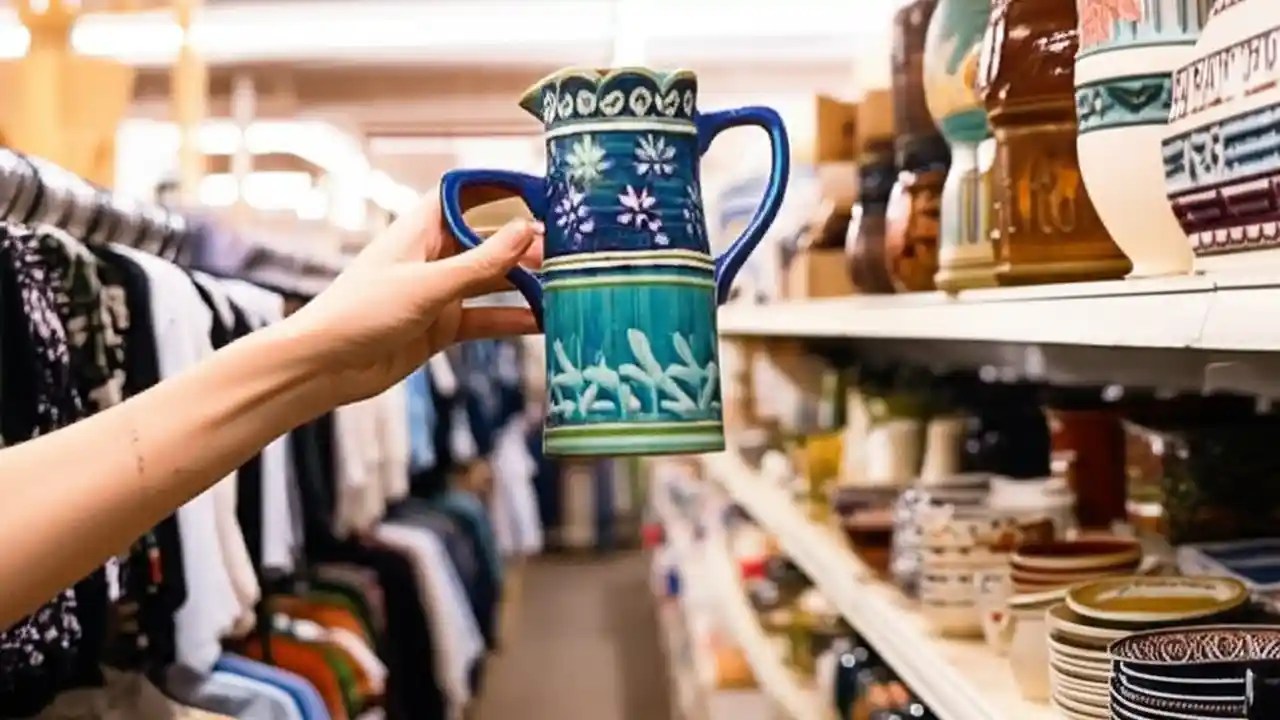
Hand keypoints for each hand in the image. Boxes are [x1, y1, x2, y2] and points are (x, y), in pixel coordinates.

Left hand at [284, 191, 542, 405]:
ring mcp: (438, 292)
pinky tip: (543, 322)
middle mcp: (433, 256)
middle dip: (526, 246)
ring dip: (525, 285)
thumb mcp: (429, 285)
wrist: (325, 367)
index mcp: (421, 230)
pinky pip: (485, 318)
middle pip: (489, 242)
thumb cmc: (362, 312)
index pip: (467, 195)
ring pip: (492, 282)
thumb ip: (481, 263)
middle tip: (568, 253)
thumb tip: (526, 228)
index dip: (502, 188)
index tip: (543, 190)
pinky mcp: (441, 326)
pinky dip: (512, 319)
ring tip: (566, 287)